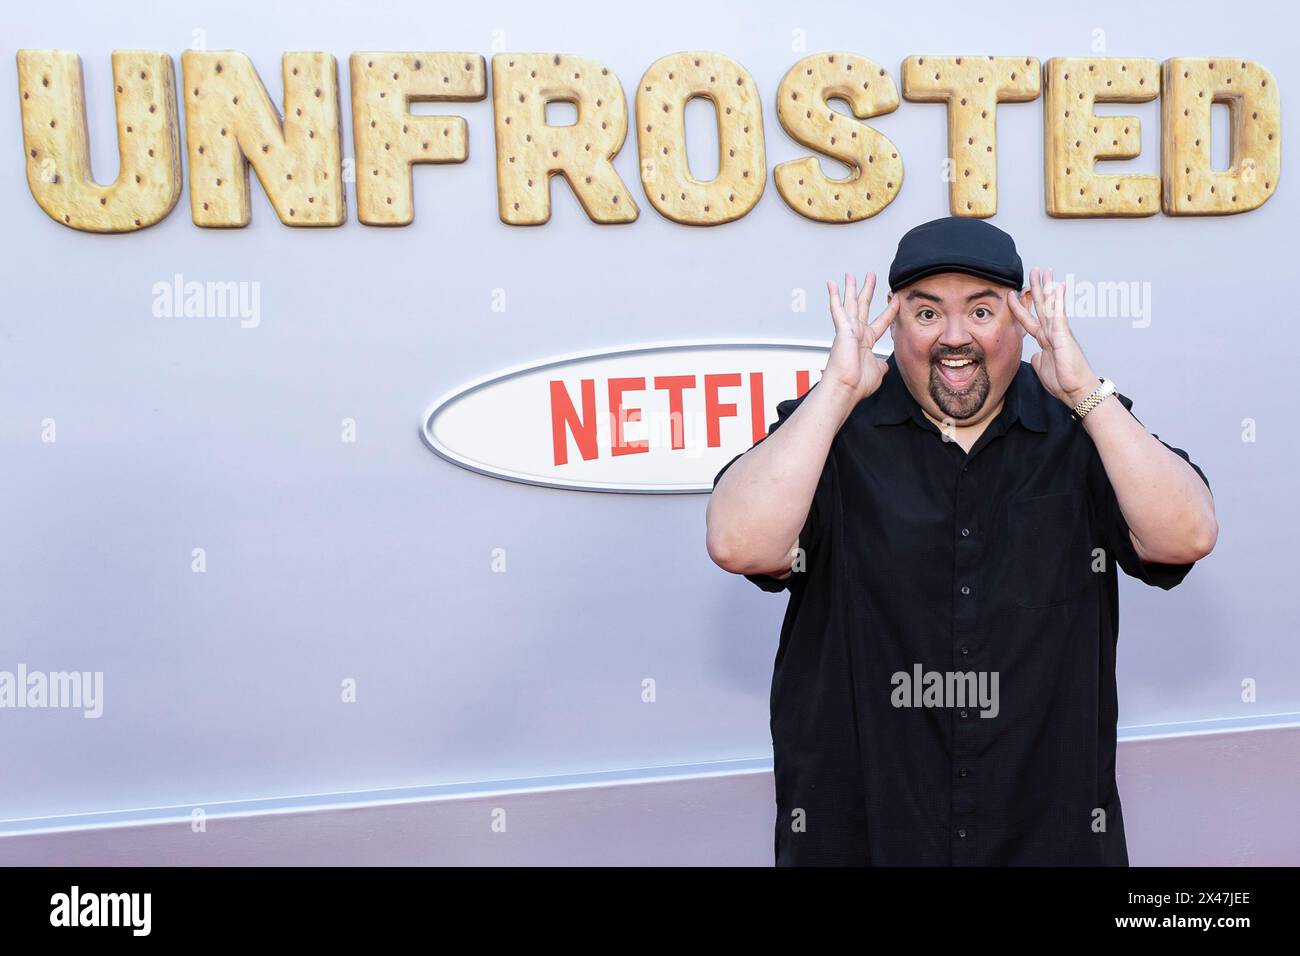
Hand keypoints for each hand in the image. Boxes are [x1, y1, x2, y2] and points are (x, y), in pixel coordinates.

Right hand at [824, 271, 898, 402]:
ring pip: (851, 303)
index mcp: (866, 342)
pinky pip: (838, 309)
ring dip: (851, 288)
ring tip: (851, 274)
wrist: (846, 388)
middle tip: (870, 276)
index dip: (889, 310)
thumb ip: (881, 364)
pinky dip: (834, 296)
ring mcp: (849, 330)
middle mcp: (857, 334)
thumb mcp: (877, 372)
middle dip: (867, 291)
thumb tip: (884, 364)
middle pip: (863, 306)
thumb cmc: (857, 384)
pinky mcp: (843, 329)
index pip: (881, 321)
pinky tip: (832, 284)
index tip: (895, 298)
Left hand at [1007, 267, 1100, 405]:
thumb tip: (1034, 353)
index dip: (1022, 305)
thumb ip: (1037, 358)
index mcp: (1046, 339)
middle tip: (1035, 270)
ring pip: (1050, 305)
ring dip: (1046, 288)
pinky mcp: (1064, 336)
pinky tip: (1058, 287)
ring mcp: (1059, 332)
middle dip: (1037, 287)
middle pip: (1042, 305)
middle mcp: (1052, 332)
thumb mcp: (1042, 368)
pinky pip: (1059, 315)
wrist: (1077, 391)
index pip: (1031, 318)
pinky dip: (1057, 301)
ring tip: (1044, 271)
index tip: (1016, 292)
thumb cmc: (1064, 382)